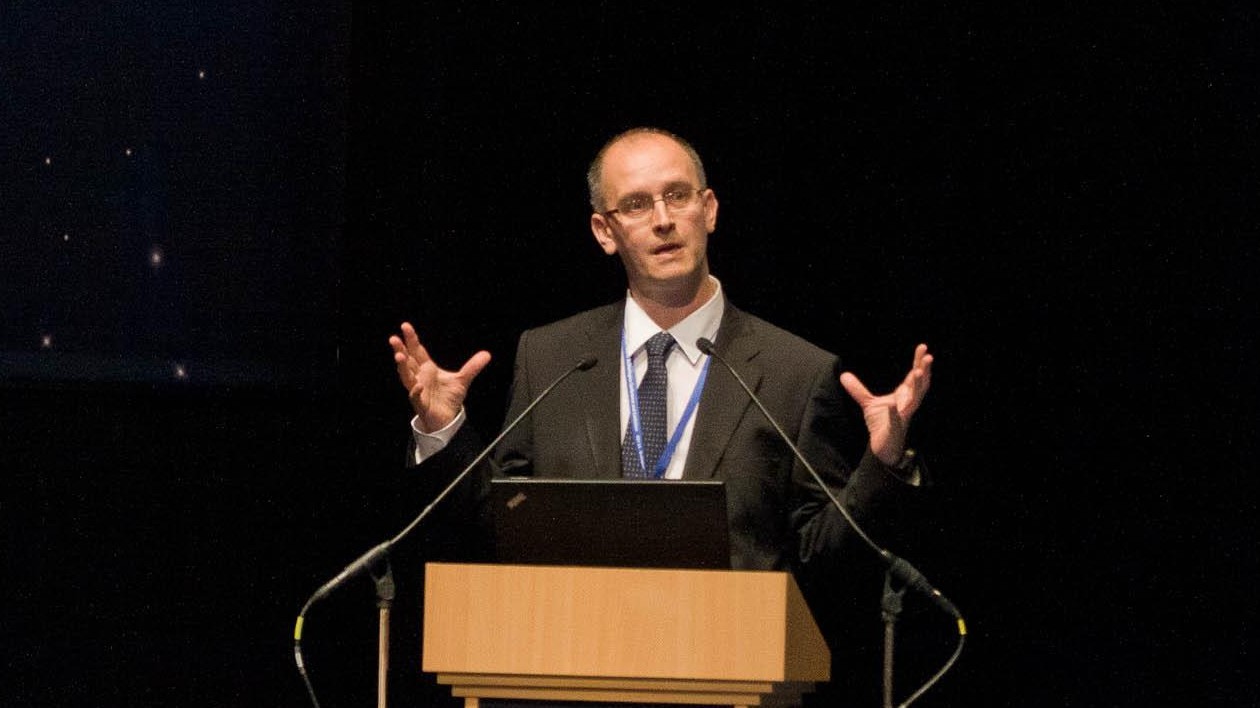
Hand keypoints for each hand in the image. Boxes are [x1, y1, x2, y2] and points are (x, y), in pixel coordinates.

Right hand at [388, 322, 490, 432]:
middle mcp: (420, 377)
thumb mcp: (462, 380)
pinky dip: (415, 391)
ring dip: (402, 367)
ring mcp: (418, 390)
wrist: (447, 419)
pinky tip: (418, 385)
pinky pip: (415, 397)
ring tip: (399, 356)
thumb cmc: (448, 398)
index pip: (417, 351)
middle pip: (408, 361)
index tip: (405, 326)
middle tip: (394, 339)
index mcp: (427, 369)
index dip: (411, 339)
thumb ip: (472, 367)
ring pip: (407, 377)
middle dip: (400, 350)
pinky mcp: (421, 404)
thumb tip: (487, 354)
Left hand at [840, 344, 933, 465]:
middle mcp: (908, 404)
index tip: (922, 347)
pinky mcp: (894, 429)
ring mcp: (903, 416)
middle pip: (920, 385)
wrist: (882, 447)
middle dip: (924, 371)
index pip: (914, 376)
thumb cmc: (881, 423)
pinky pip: (895, 420)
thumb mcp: (868, 403)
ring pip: (914, 400)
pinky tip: (891, 404)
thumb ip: (858, 390)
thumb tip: (843, 375)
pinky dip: (894, 412)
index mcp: (904, 396)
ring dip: (917, 386)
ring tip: (917, 372)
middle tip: (928, 356)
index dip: (919, 362)